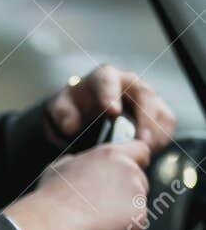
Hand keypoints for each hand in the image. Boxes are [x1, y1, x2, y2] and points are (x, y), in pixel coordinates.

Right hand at [3, 140, 152, 229]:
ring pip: (138, 203)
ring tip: (98, 217)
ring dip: (124, 211)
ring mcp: (136, 193)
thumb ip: (82, 161)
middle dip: (126, 192)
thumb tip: (83, 165)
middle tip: (103, 204)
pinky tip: (103, 228)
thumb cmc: (52, 196)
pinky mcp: (139, 216)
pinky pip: (137, 224)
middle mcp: (128, 170)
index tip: (130, 171)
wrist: (53, 221)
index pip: (141, 150)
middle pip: (140, 180)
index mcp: (111, 154)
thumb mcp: (62, 166)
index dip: (136, 162)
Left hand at [46, 65, 175, 155]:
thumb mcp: (62, 108)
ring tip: (145, 152)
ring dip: (156, 132)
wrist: (86, 112)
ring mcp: (146, 97)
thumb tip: (71, 126)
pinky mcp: (156, 111)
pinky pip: (166, 123)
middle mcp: (129, 83)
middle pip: (144, 95)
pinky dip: (161, 138)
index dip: (111, 95)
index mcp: (104, 77)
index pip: (108, 81)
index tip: (112, 112)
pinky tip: (150, 152)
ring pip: (160, 110)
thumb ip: (63, 115)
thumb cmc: (74, 108)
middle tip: (140, 142)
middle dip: (145, 119)